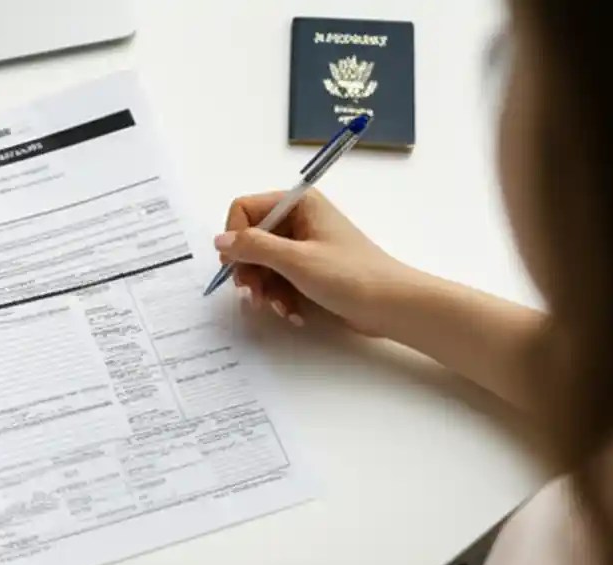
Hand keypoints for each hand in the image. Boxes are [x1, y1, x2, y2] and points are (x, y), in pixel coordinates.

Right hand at [218, 189, 420, 335]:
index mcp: (298, 203)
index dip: (235, 237)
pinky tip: (293, 313)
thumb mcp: (295, 260)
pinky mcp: (311, 270)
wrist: (392, 305)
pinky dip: (281, 298)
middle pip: (251, 239)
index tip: (235, 265)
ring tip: (277, 308)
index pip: (245, 209)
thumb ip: (253, 247)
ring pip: (263, 264)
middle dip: (249, 270)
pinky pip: (280, 280)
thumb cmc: (348, 275)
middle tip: (252, 294)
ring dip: (265, 289)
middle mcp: (299, 220)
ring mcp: (305, 246)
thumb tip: (220, 241)